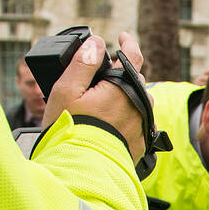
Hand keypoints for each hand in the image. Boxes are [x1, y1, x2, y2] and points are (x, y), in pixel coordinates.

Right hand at [43, 32, 147, 162]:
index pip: (133, 56)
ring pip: (140, 102)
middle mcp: (137, 106)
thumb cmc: (70, 131)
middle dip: (124, 74)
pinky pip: (141, 124)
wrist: (80, 172)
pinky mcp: (140, 146)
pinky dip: (132, 118)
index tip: (122, 37)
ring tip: (110, 100)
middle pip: (136, 80)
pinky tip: (117, 122)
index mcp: (121, 89)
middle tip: (105, 76)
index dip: (128, 42)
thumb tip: (97, 43)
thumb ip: (83, 63)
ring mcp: (141, 127)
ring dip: (129, 96)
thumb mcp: (67, 91)